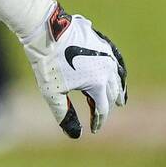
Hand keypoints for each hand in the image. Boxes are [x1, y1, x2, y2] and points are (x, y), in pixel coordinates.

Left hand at [23, 4, 127, 137]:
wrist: (45, 30)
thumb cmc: (47, 62)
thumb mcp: (52, 93)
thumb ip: (64, 114)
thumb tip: (75, 136)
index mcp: (98, 83)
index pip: (102, 108)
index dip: (98, 121)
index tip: (94, 130)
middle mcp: (108, 69)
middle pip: (111, 93)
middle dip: (108, 106)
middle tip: (103, 115)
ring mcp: (107, 54)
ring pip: (118, 76)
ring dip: (119, 89)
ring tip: (120, 98)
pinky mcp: (103, 42)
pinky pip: (116, 60)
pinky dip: (117, 71)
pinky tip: (116, 73)